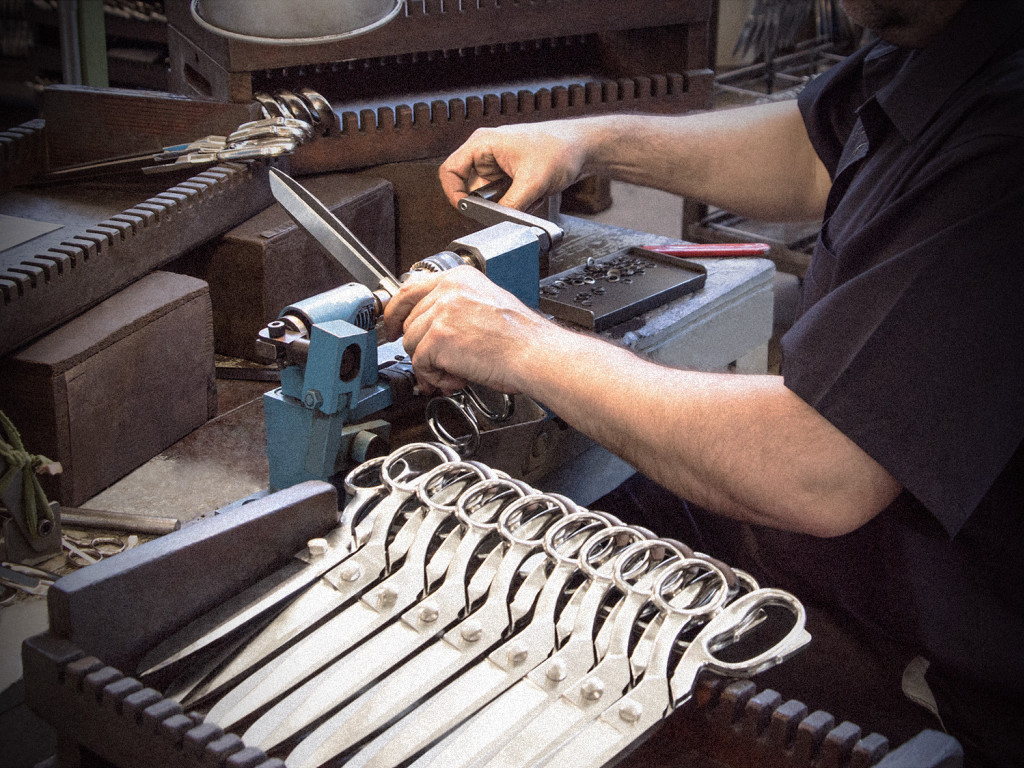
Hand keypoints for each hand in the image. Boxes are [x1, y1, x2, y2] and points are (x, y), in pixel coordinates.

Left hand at [382, 266, 551, 395]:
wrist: (534, 353)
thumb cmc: (521, 338)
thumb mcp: (486, 305)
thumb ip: (456, 307)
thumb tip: (432, 325)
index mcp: (460, 278)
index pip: (411, 289)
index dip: (396, 311)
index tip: (392, 326)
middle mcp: (448, 290)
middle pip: (409, 322)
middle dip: (419, 347)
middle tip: (436, 364)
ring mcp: (441, 312)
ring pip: (411, 344)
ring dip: (430, 365)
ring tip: (455, 372)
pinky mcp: (437, 338)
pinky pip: (420, 364)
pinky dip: (435, 376)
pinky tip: (457, 377)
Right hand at [439, 120, 590, 210]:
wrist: (584, 148)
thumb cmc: (561, 149)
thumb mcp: (532, 183)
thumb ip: (510, 205)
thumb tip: (496, 222)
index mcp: (483, 143)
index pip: (450, 170)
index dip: (453, 194)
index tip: (466, 210)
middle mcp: (487, 152)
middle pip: (470, 187)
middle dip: (490, 203)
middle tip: (507, 206)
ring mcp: (498, 164)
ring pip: (489, 196)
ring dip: (508, 203)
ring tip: (529, 196)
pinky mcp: (510, 175)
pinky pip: (504, 197)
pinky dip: (518, 202)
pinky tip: (535, 195)